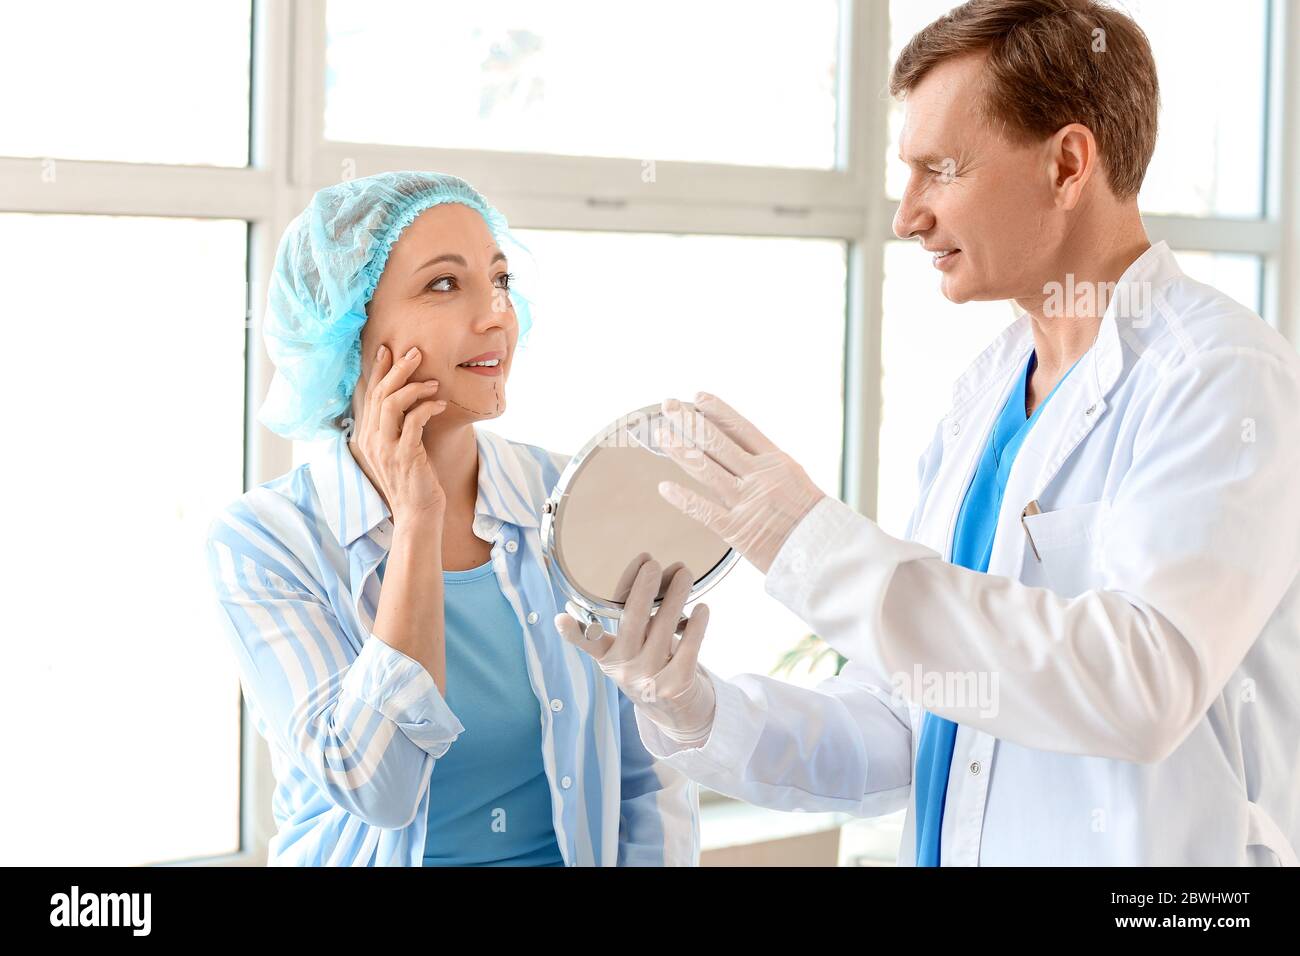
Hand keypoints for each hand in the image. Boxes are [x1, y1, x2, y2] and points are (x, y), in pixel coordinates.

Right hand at [349, 344, 448, 524]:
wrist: (417, 514)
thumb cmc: (414, 481)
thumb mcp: (400, 450)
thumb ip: (399, 427)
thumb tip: (409, 401)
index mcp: (367, 436)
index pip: (369, 395)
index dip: (378, 370)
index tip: (388, 349)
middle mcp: (371, 440)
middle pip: (379, 393)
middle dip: (397, 368)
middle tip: (415, 352)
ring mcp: (386, 448)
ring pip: (392, 403)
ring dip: (414, 386)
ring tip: (434, 382)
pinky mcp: (405, 455)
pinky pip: (414, 421)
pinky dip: (428, 407)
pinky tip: (441, 404)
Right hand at [555, 554, 715, 742]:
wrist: (678, 713)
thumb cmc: (653, 664)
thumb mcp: (636, 644)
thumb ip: (640, 611)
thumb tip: (658, 570)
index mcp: (608, 657)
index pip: (588, 641)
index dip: (573, 632)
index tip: (561, 618)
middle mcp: (624, 669)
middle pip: (632, 622)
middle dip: (642, 590)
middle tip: (652, 563)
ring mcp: (650, 679)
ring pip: (664, 628)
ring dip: (676, 596)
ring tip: (684, 572)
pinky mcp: (676, 685)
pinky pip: (688, 649)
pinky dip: (696, 626)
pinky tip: (702, 608)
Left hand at [654, 392, 827, 574]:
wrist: (826, 552)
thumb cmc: (811, 519)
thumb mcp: (795, 479)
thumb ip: (767, 465)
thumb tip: (738, 446)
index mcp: (776, 461)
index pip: (741, 427)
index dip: (716, 410)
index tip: (698, 398)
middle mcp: (760, 476)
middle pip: (716, 441)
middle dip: (689, 421)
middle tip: (668, 406)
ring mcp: (747, 501)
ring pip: (705, 468)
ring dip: (679, 450)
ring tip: (662, 436)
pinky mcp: (737, 529)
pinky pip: (703, 510)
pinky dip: (682, 498)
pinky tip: (664, 487)